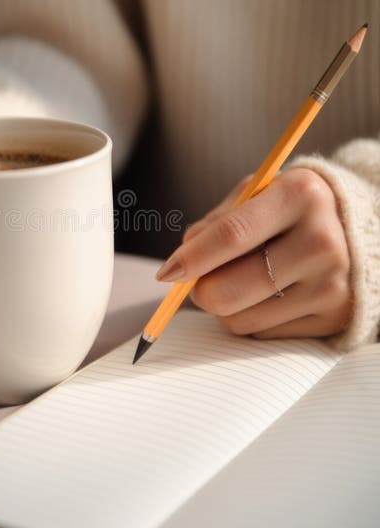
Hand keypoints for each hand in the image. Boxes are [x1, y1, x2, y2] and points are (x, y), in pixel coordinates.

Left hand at [156, 168, 351, 338]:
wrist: (363, 228)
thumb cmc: (295, 209)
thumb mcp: (260, 193)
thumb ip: (218, 220)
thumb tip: (181, 261)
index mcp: (301, 195)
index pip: (231, 234)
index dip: (192, 258)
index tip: (166, 272)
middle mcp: (322, 242)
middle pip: (230, 288)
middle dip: (199, 290)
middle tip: (198, 282)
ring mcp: (331, 285)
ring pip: (241, 319)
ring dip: (224, 307)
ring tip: (240, 282)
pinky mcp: (334, 318)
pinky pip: (264, 334)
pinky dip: (252, 318)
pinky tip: (269, 296)